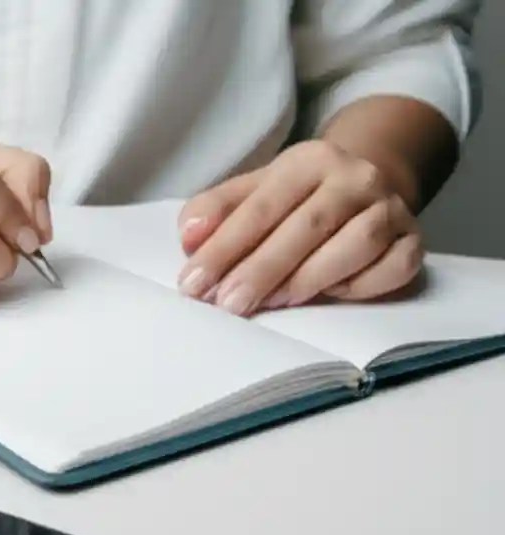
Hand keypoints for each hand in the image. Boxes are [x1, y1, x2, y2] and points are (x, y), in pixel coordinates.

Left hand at [176, 140, 423, 315]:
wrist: (364, 186)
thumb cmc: (296, 200)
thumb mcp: (253, 192)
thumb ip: (216, 211)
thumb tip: (189, 236)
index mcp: (308, 160)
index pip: (261, 206)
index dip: (224, 248)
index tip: (194, 284)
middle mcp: (355, 178)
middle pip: (306, 227)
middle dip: (262, 270)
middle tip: (229, 305)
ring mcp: (391, 208)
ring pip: (356, 245)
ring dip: (310, 279)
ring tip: (273, 303)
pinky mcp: (413, 240)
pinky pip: (393, 268)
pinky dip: (362, 286)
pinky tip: (331, 296)